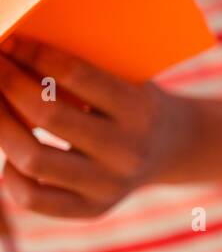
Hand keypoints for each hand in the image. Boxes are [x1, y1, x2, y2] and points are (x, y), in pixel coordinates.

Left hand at [0, 39, 195, 218]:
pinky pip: (33, 198)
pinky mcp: (92, 209)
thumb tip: (17, 50)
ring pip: (33, 160)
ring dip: (1, 127)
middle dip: (8, 85)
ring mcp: (110, 186)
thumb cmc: (136, 101)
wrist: (175, 147)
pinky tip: (12, 153)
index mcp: (140, 111)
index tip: (10, 41)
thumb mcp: (129, 79)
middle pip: (48, 116)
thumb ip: (86, 71)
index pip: (77, 76)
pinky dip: (10, 175)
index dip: (35, 55)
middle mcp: (127, 152)